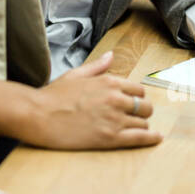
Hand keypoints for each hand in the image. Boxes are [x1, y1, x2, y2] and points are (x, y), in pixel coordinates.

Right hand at [24, 51, 161, 149]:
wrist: (38, 115)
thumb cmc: (53, 95)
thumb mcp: (75, 74)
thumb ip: (97, 66)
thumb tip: (110, 55)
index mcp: (108, 82)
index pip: (138, 90)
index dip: (136, 97)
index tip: (132, 103)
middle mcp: (115, 99)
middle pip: (145, 106)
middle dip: (142, 111)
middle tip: (135, 116)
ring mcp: (114, 119)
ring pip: (143, 122)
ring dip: (140, 126)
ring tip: (136, 129)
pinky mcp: (110, 138)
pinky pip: (140, 138)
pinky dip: (151, 139)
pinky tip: (156, 138)